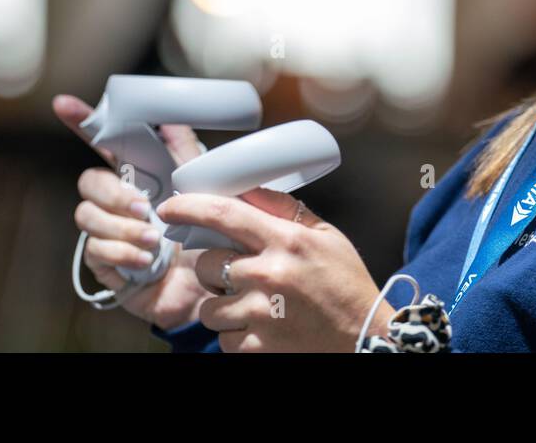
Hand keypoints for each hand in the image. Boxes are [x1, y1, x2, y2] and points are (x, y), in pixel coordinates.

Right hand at [54, 94, 207, 330]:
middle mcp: (119, 202)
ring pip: (87, 216)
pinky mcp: (106, 264)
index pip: (106, 144)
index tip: (63, 103)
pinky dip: (123, 254)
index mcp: (141, 177)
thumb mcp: (205, 189)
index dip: (82, 122)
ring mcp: (109, 232)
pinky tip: (147, 262)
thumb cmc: (209, 234)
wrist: (214, 285)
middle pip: (88, 181)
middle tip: (146, 209)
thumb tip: (170, 117)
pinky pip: (95, 250)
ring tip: (155, 241)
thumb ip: (186, 154)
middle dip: (114, 194)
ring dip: (123, 228)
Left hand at [156, 188, 395, 352]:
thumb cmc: (346, 283)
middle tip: (238, 272)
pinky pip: (223, 338)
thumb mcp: (326, 235)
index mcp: (286, 241)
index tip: (169, 207)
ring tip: (253, 303)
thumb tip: (248, 188)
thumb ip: (284, 210)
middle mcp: (269, 275)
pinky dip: (235, 333)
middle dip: (213, 267)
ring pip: (209, 306)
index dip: (188, 207)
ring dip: (223, 304)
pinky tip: (260, 326)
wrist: (366, 337)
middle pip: (206, 263)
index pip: (224, 214)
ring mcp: (262, 314)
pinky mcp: (259, 347)